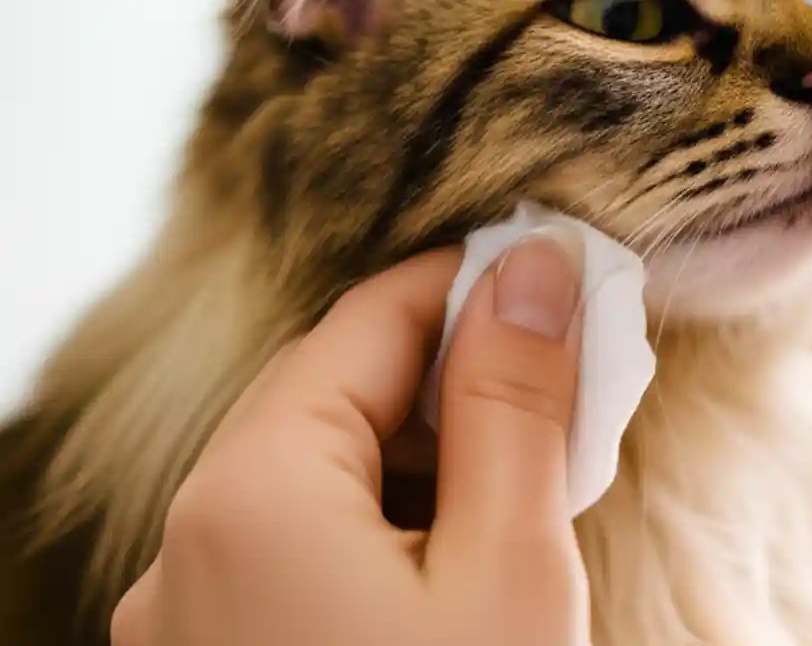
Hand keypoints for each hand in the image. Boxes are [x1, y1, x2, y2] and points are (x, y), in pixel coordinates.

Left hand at [110, 234, 589, 645]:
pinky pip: (294, 546)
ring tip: (520, 479)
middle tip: (560, 386)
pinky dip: (377, 524)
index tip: (561, 282)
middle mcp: (183, 548)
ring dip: (417, 454)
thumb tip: (532, 267)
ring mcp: (186, 612)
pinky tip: (454, 551)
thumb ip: (514, 403)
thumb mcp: (513, 567)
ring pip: (313, 472)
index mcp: (248, 499)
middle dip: (448, 376)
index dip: (473, 287)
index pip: (368, 321)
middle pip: (331, 393)